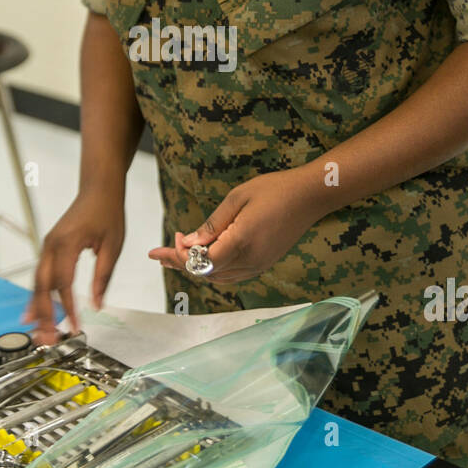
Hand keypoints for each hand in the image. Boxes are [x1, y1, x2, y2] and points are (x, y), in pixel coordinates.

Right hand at [21, 187, 123, 343]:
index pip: (64, 284)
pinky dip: (38, 295)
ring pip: (37, 282)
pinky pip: (40, 275)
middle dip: (44, 314)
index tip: (75, 327)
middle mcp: (51, 245)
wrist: (98, 189)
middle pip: (42, 286)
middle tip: (47, 338)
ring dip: (37, 308)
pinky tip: (34, 313)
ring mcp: (47, 246)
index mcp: (67, 244)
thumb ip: (103, 276)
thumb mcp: (113, 245)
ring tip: (38, 332)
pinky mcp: (49, 248)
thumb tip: (96, 305)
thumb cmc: (107, 212)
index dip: (68, 308)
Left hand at [147, 169, 317, 284]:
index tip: (157, 250)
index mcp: (241, 243)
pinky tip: (205, 254)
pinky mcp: (263, 264)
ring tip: (179, 250)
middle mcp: (250, 261)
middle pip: (206, 273)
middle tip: (168, 244)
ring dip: (197, 266)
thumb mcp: (236, 199)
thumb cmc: (274, 190)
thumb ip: (211, 225)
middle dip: (182, 262)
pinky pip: (232, 275)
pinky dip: (213, 268)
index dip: (177, 258)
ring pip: (218, 278)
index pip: (200, 262)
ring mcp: (258, 265)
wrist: (310, 197)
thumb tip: (186, 244)